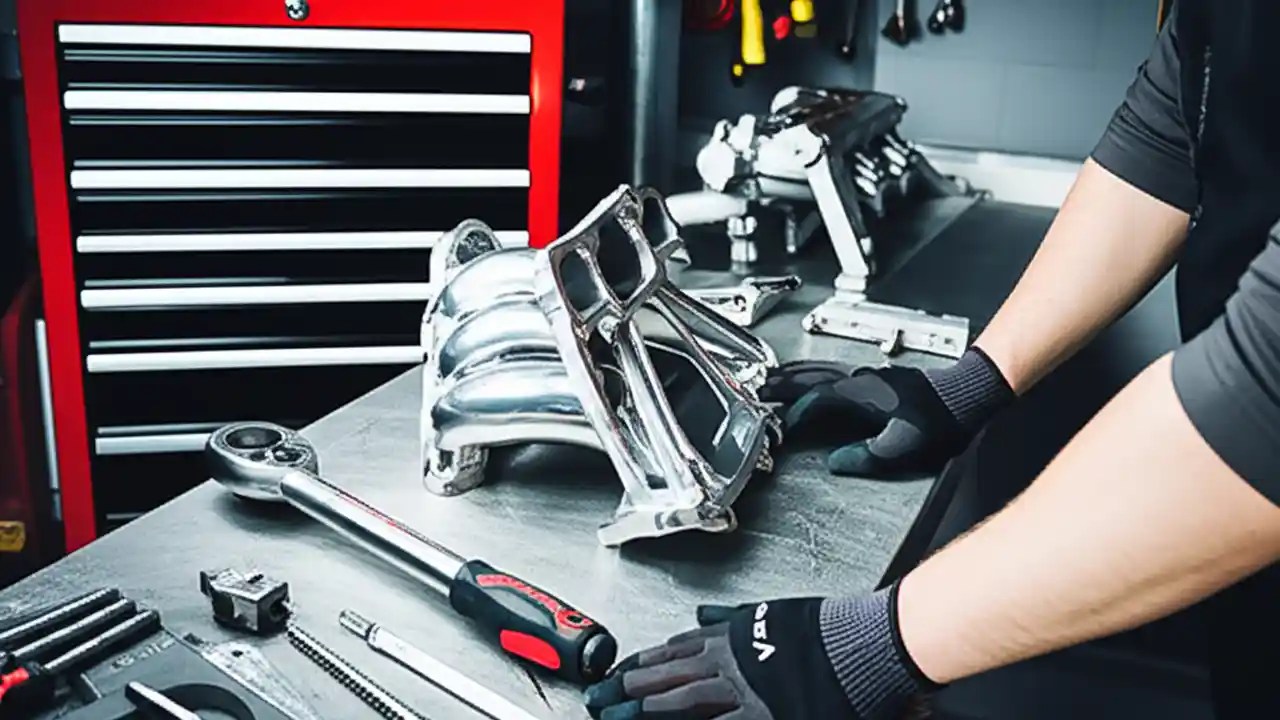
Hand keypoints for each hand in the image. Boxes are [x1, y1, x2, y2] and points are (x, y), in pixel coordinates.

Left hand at [584, 593, 933, 719]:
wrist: (857, 645)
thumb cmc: (824, 629)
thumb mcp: (772, 613)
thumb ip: (734, 619)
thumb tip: (705, 615)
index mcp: (732, 636)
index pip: (676, 650)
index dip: (645, 663)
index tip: (622, 669)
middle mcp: (729, 662)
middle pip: (668, 676)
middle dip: (630, 687)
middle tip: (601, 696)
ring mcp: (742, 692)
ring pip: (680, 701)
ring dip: (643, 709)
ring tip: (613, 715)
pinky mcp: (761, 716)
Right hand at [758, 349, 1012, 476]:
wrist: (968, 393)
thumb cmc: (941, 419)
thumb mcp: (902, 448)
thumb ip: (864, 457)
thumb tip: (836, 463)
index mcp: (860, 395)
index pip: (815, 402)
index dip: (795, 415)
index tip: (782, 428)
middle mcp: (860, 380)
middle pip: (811, 378)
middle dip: (783, 385)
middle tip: (760, 390)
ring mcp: (868, 375)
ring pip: (821, 370)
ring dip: (796, 375)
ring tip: (776, 379)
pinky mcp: (877, 377)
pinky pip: (834, 370)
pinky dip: (814, 373)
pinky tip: (815, 377)